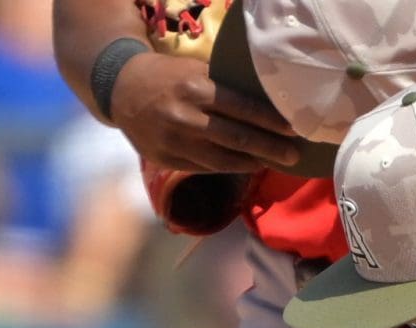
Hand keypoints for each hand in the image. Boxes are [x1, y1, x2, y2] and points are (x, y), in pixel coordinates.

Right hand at [108, 52, 301, 173]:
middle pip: (236, 138)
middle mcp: (185, 117)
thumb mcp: (195, 71)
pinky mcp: (166, 160)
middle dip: (269, 149)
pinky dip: (227, 168)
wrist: (122, 90)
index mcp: (195, 88)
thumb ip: (224, 87)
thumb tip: (266, 106)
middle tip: (293, 157)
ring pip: (221, 160)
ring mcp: (174, 142)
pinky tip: (243, 165)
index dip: (270, 121)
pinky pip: (204, 168)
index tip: (293, 130)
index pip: (242, 107)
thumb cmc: (168, 77)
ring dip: (250, 163)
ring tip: (270, 163)